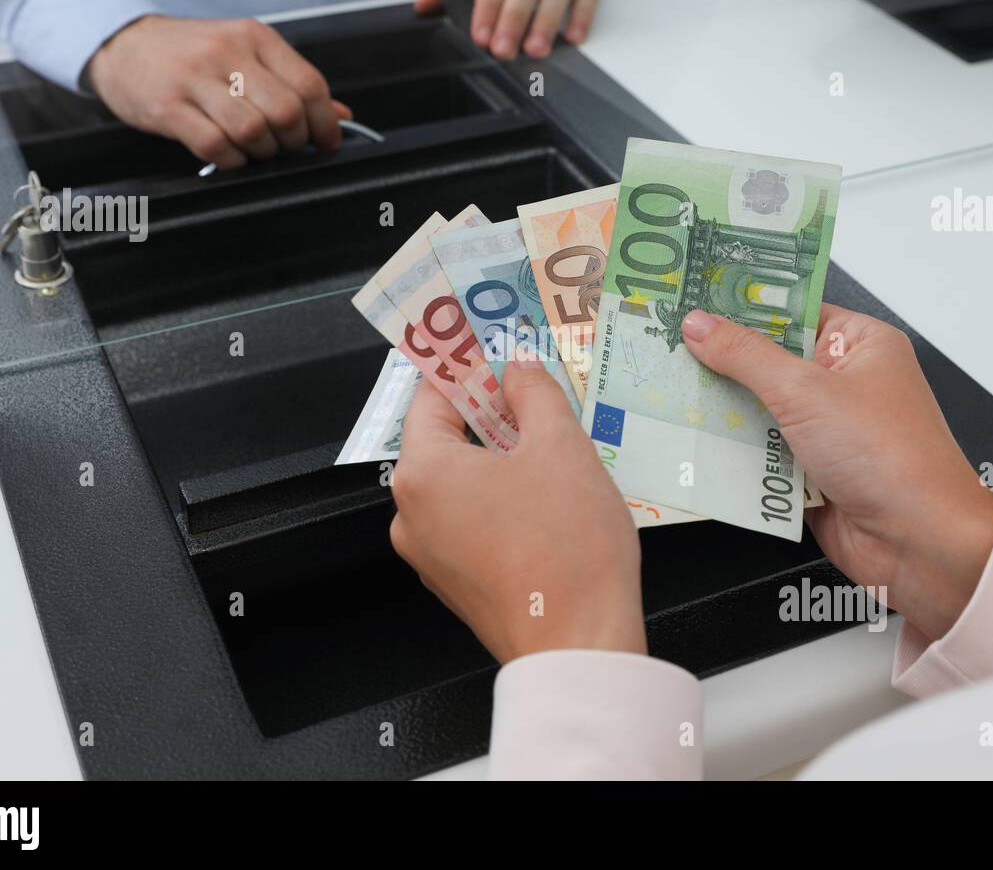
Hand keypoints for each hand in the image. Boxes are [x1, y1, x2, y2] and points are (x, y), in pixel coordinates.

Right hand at [84, 15, 352, 169]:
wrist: (122, 44)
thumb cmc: (191, 54)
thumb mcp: (245, 54)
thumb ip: (292, 82)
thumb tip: (341, 115)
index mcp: (255, 37)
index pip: (309, 85)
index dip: (325, 123)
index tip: (326, 142)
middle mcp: (227, 53)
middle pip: (285, 112)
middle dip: (293, 141)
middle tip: (284, 146)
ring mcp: (195, 79)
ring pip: (253, 131)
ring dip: (261, 153)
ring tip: (253, 149)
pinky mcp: (168, 107)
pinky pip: (215, 146)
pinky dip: (230, 161)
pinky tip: (227, 154)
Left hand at [389, 359, 645, 662]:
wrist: (580, 643)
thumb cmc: (566, 550)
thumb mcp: (560, 446)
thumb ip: (534, 393)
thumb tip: (518, 369)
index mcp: (422, 474)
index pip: (432, 397)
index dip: (466, 367)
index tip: (488, 348)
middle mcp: (412, 516)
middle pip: (446, 441)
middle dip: (491, 415)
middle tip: (534, 396)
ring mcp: (431, 555)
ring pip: (462, 484)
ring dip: (501, 460)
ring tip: (552, 450)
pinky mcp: (457, 582)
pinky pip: (472, 521)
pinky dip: (501, 501)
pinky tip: (546, 499)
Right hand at [682, 305, 992, 640]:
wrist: (918, 542)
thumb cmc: (887, 455)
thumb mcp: (805, 390)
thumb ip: (745, 355)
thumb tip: (700, 324)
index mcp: (860, 345)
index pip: (791, 311)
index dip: (742, 305)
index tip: (692, 298)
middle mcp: (846, 383)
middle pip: (769, 361)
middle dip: (722, 361)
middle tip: (665, 347)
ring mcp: (827, 430)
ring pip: (759, 410)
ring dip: (723, 411)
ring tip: (665, 392)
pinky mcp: (811, 472)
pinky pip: (761, 454)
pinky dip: (734, 453)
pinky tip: (691, 443)